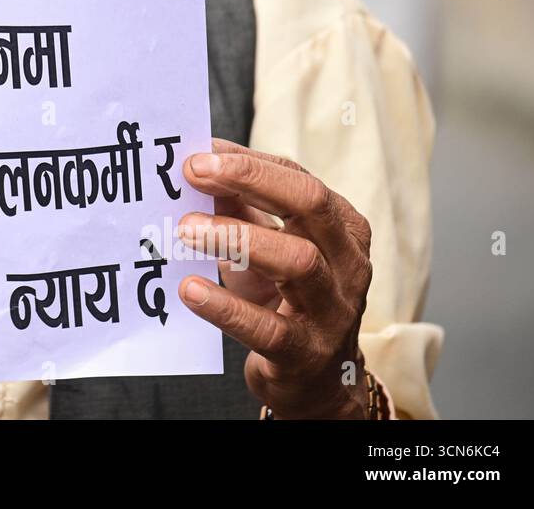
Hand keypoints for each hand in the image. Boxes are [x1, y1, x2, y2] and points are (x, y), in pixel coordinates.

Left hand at [176, 139, 373, 418]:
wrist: (314, 381)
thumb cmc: (284, 299)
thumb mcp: (264, 246)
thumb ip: (238, 206)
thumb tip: (194, 164)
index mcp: (341, 227)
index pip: (298, 178)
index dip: (247, 162)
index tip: (198, 153)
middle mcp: (347, 262)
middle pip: (310, 205)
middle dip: (251, 180)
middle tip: (194, 172)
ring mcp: (332, 309)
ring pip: (298, 262)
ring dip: (237, 238)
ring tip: (186, 229)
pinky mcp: (306, 353)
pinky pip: (268, 328)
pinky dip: (226, 306)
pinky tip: (190, 289)